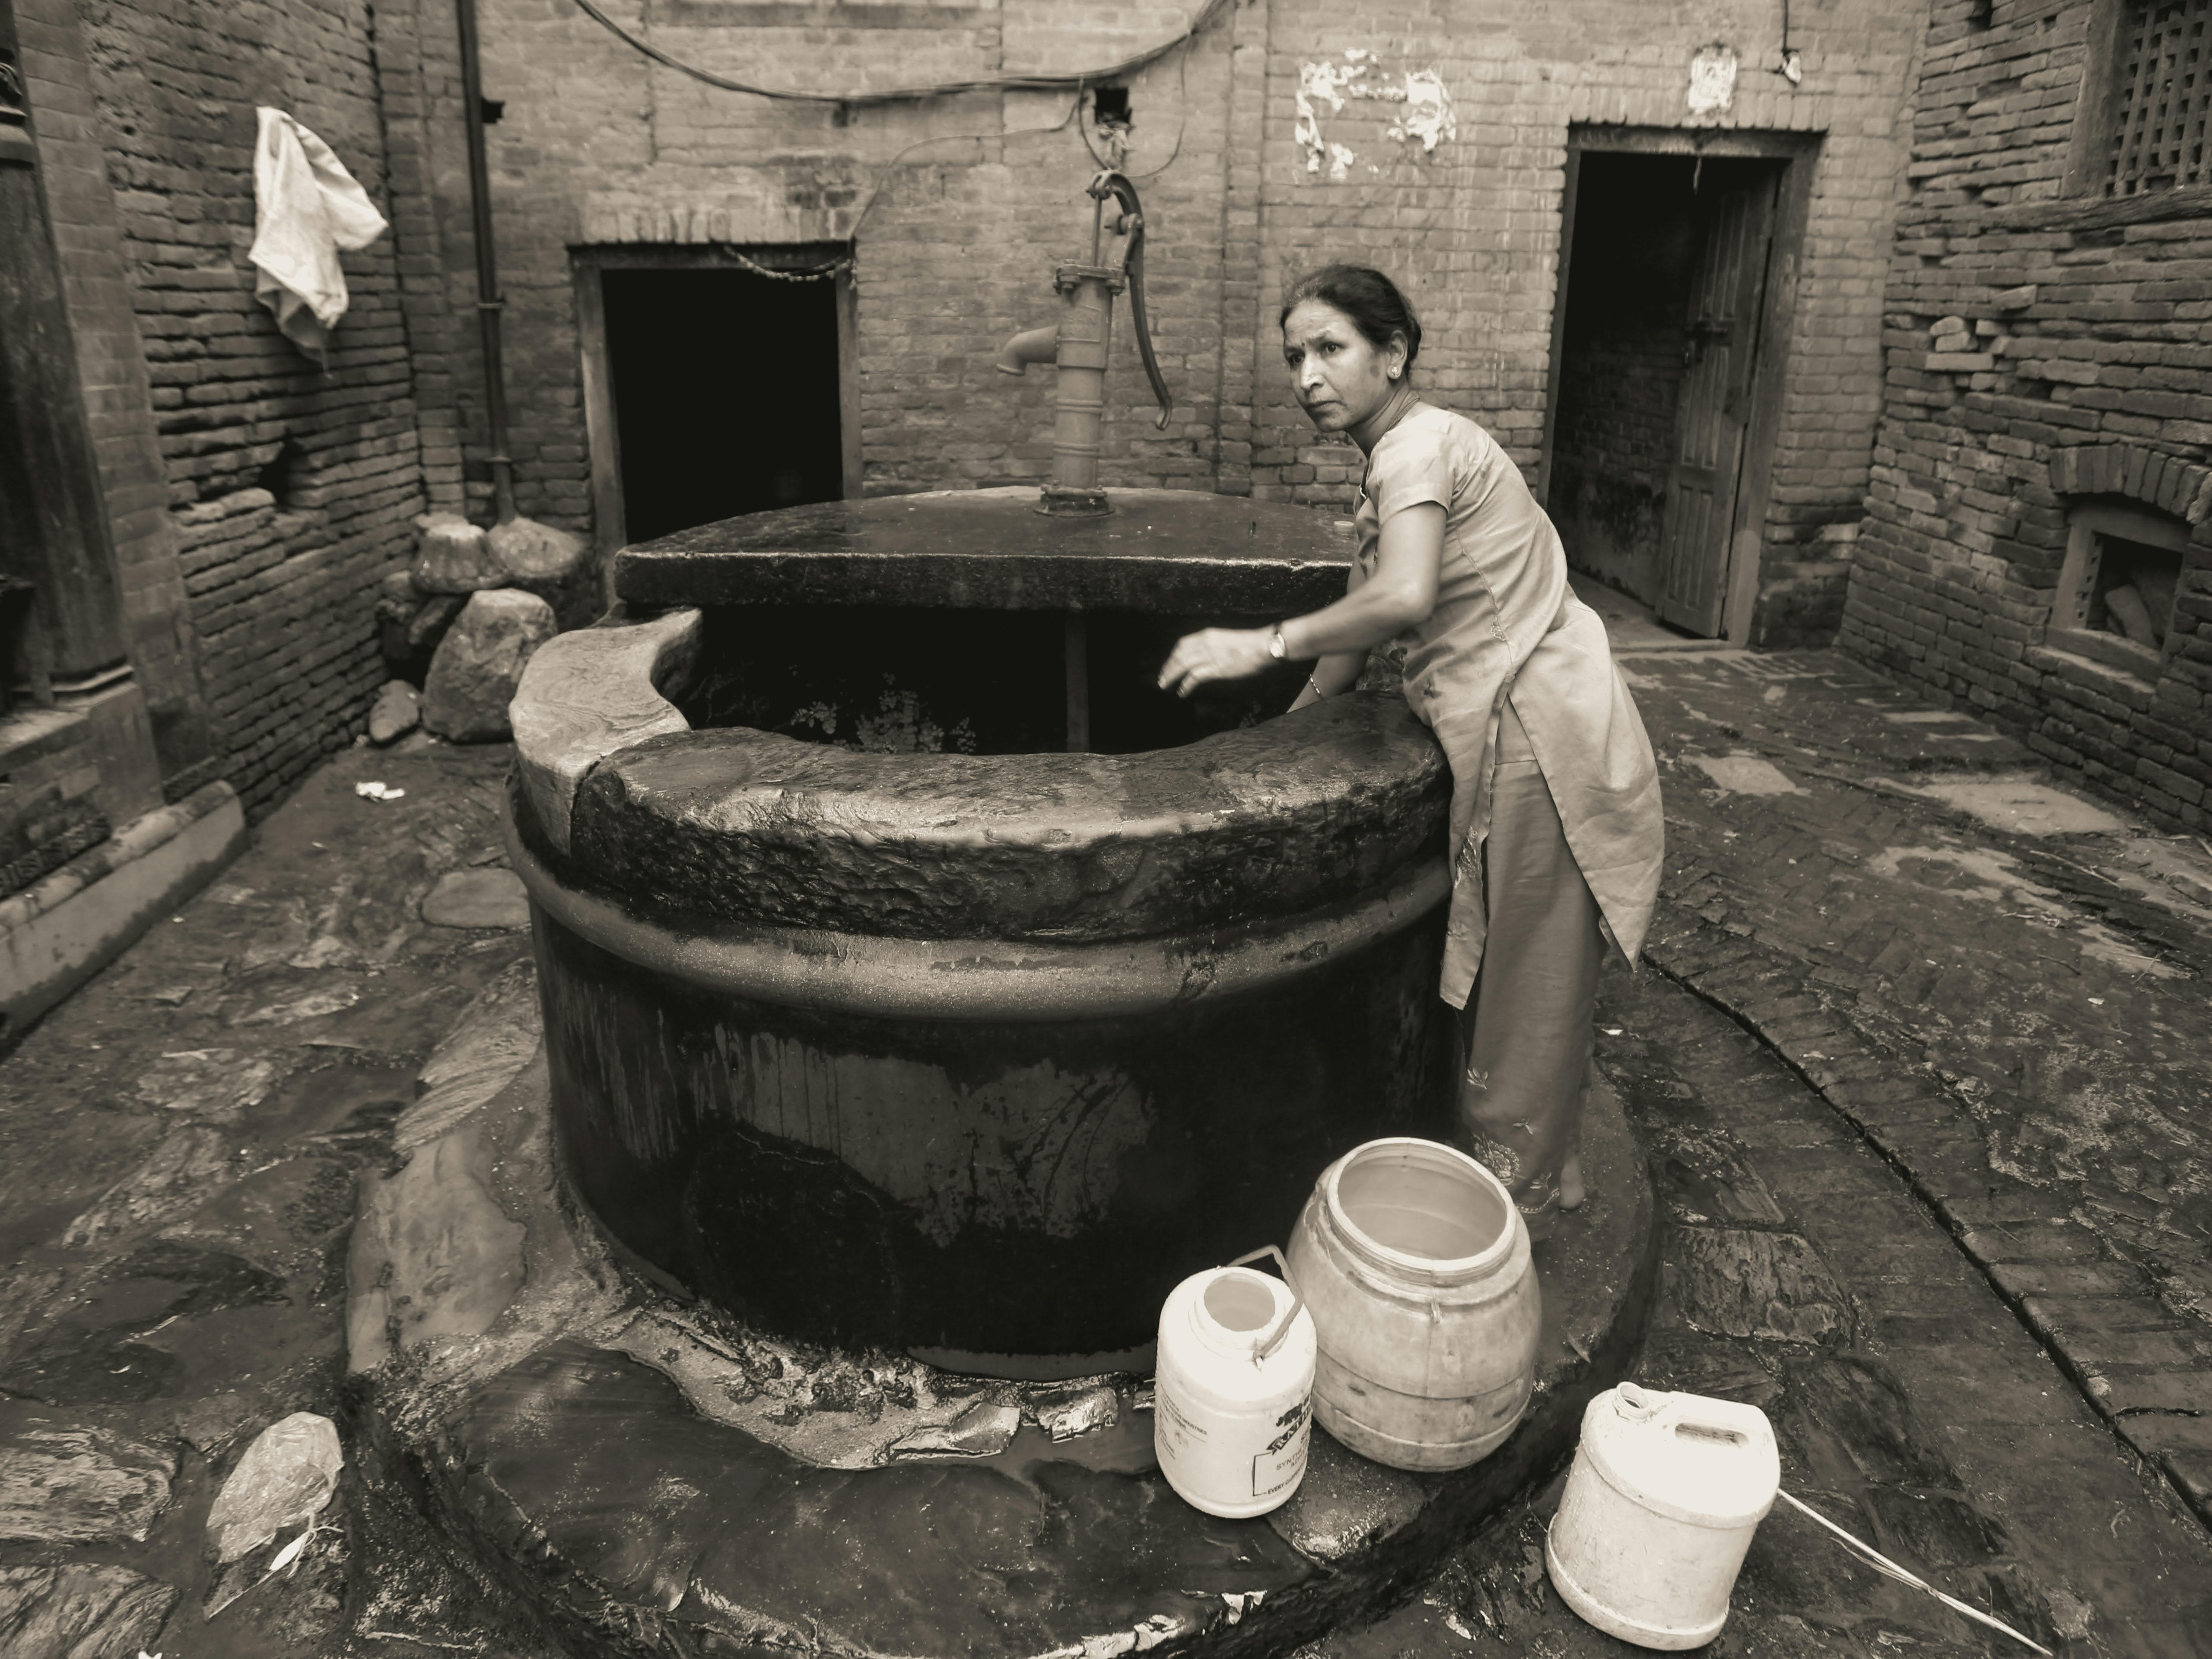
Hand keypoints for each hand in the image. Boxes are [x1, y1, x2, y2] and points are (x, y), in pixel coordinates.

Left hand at [1158, 628, 1273, 697]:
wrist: (1264, 646)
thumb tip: (1209, 656)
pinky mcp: (1215, 668)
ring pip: (1181, 666)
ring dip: (1171, 676)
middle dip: (1168, 667)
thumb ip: (1215, 646)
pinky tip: (1182, 692)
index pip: (1182, 644)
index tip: (1169, 663)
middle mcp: (1204, 643)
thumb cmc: (1251, 644)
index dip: (1172, 655)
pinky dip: (1185, 685)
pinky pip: (1193, 678)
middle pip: (1178, 655)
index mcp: (1207, 634)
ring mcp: (1209, 655)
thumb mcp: (1227, 640)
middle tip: (1161, 678)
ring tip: (1165, 686)